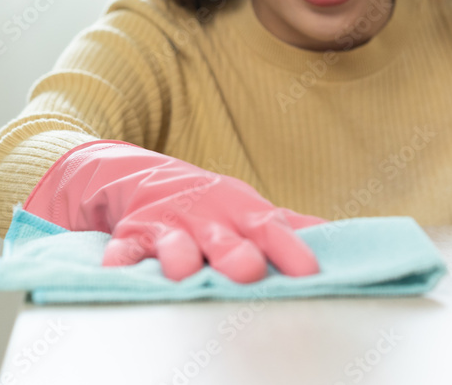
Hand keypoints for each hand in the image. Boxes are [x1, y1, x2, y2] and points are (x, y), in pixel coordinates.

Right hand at [24, 140, 325, 282]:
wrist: (150, 179)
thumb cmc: (215, 206)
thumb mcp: (253, 210)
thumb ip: (290, 227)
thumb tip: (335, 236)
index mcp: (243, 215)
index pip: (273, 230)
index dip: (291, 250)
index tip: (309, 272)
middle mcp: (208, 218)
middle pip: (224, 238)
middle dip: (235, 254)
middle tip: (248, 271)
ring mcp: (170, 224)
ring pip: (173, 242)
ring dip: (178, 256)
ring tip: (183, 271)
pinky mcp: (132, 234)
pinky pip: (123, 247)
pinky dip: (119, 259)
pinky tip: (116, 268)